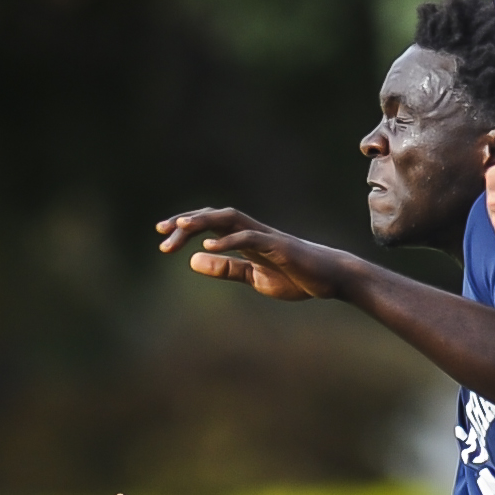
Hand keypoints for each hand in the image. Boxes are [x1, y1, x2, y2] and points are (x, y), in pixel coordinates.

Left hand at [156, 207, 359, 299]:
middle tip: (161, 233)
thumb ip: (227, 268)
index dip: (186, 227)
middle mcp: (254, 231)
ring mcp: (267, 236)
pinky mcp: (280, 246)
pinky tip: (210, 245)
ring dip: (204, 221)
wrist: (333, 278)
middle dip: (187, 222)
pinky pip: (251, 237)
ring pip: (230, 218)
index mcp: (246, 239)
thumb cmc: (298, 276)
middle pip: (215, 216)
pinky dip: (229, 239)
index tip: (162, 236)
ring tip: (180, 226)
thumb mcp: (255, 277)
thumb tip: (193, 260)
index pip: (211, 225)